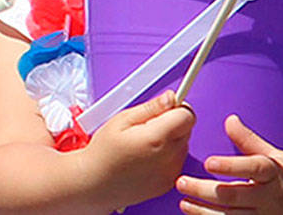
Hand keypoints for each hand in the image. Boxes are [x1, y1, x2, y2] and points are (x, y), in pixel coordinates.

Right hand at [80, 90, 194, 210]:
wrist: (94, 184)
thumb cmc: (104, 152)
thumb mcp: (122, 120)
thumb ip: (151, 107)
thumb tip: (172, 97)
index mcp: (156, 139)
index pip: (188, 116)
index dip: (177, 108)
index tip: (165, 108)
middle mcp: (167, 159)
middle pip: (186, 130)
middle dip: (172, 123)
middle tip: (147, 127)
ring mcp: (169, 174)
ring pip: (183, 145)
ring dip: (170, 140)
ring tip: (145, 144)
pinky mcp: (167, 184)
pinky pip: (177, 161)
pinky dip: (167, 156)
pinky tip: (147, 158)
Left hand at [176, 114, 282, 213]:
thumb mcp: (276, 155)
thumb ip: (249, 140)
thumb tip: (230, 120)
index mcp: (272, 174)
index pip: (252, 168)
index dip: (230, 166)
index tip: (208, 162)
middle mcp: (268, 197)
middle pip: (234, 196)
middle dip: (205, 191)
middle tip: (182, 182)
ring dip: (205, 212)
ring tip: (185, 203)